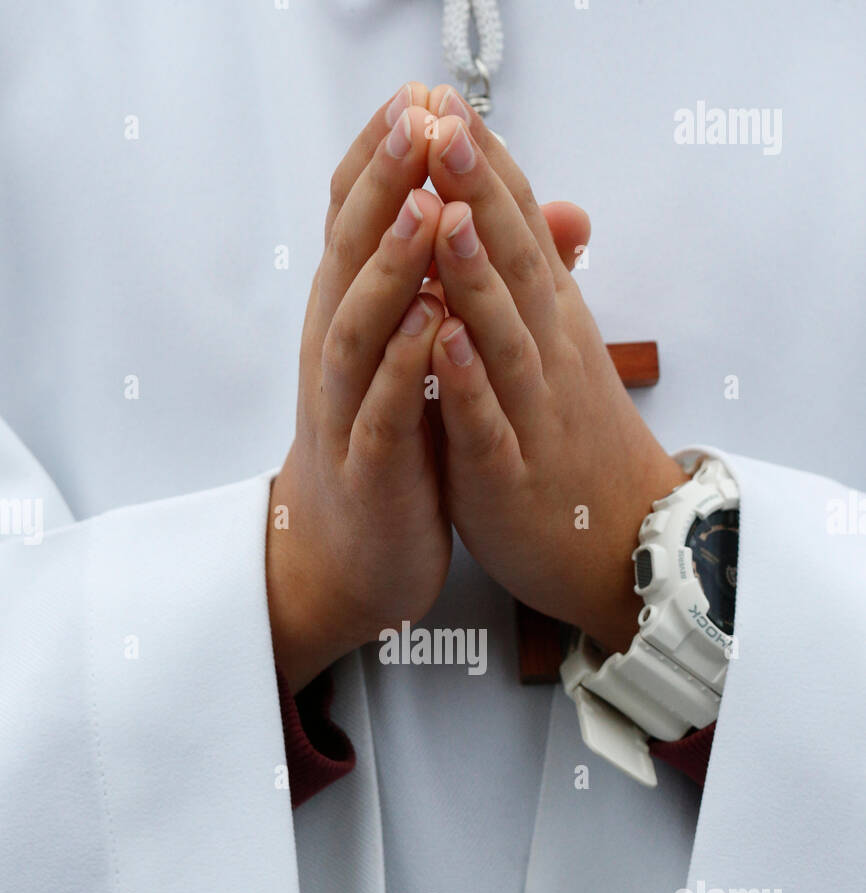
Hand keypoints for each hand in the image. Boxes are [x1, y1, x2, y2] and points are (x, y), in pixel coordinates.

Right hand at [267, 85, 449, 692]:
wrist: (352, 557)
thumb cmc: (390, 447)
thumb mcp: (414, 356)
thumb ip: (440, 284)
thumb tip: (481, 207)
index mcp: (352, 318)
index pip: (356, 221)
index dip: (385, 157)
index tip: (421, 93)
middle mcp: (337, 353)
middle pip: (349, 255)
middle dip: (384, 186)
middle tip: (416, 119)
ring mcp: (347, 411)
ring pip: (357, 329)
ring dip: (390, 268)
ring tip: (425, 210)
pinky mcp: (369, 469)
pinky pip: (382, 412)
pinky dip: (404, 368)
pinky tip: (430, 327)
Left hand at [423, 88, 685, 654]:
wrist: (619, 543)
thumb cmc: (575, 440)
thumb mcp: (563, 351)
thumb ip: (543, 284)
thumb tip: (545, 209)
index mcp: (552, 323)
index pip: (522, 230)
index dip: (489, 169)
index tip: (449, 103)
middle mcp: (548, 355)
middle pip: (516, 266)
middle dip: (480, 196)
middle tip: (445, 127)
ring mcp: (532, 414)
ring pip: (505, 337)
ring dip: (477, 278)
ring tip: (447, 218)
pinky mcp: (509, 474)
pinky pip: (489, 423)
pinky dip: (469, 382)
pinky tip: (447, 341)